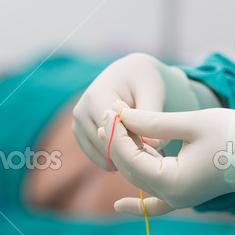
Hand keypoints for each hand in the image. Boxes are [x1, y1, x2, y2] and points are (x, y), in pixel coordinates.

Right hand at [72, 53, 221, 170]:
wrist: (129, 74)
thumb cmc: (143, 80)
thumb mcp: (152, 91)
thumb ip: (152, 117)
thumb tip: (153, 145)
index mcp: (95, 98)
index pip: (112, 133)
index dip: (135, 145)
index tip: (158, 151)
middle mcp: (80, 112)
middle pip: (106, 146)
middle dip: (131, 154)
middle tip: (156, 158)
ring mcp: (77, 125)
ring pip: (102, 156)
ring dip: (124, 159)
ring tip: (148, 156)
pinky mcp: (81, 135)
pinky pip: (100, 158)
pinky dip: (118, 160)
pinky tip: (137, 155)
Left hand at [105, 106, 234, 234]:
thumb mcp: (191, 123)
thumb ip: (153, 123)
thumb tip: (120, 116)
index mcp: (171, 180)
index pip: (130, 155)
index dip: (116, 131)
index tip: (108, 107)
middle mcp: (173, 195)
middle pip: (131, 168)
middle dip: (118, 141)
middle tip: (107, 113)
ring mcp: (180, 199)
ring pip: (141, 179)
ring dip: (126, 157)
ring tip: (111, 131)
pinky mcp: (188, 195)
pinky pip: (158, 204)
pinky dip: (140, 205)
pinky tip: (120, 205)